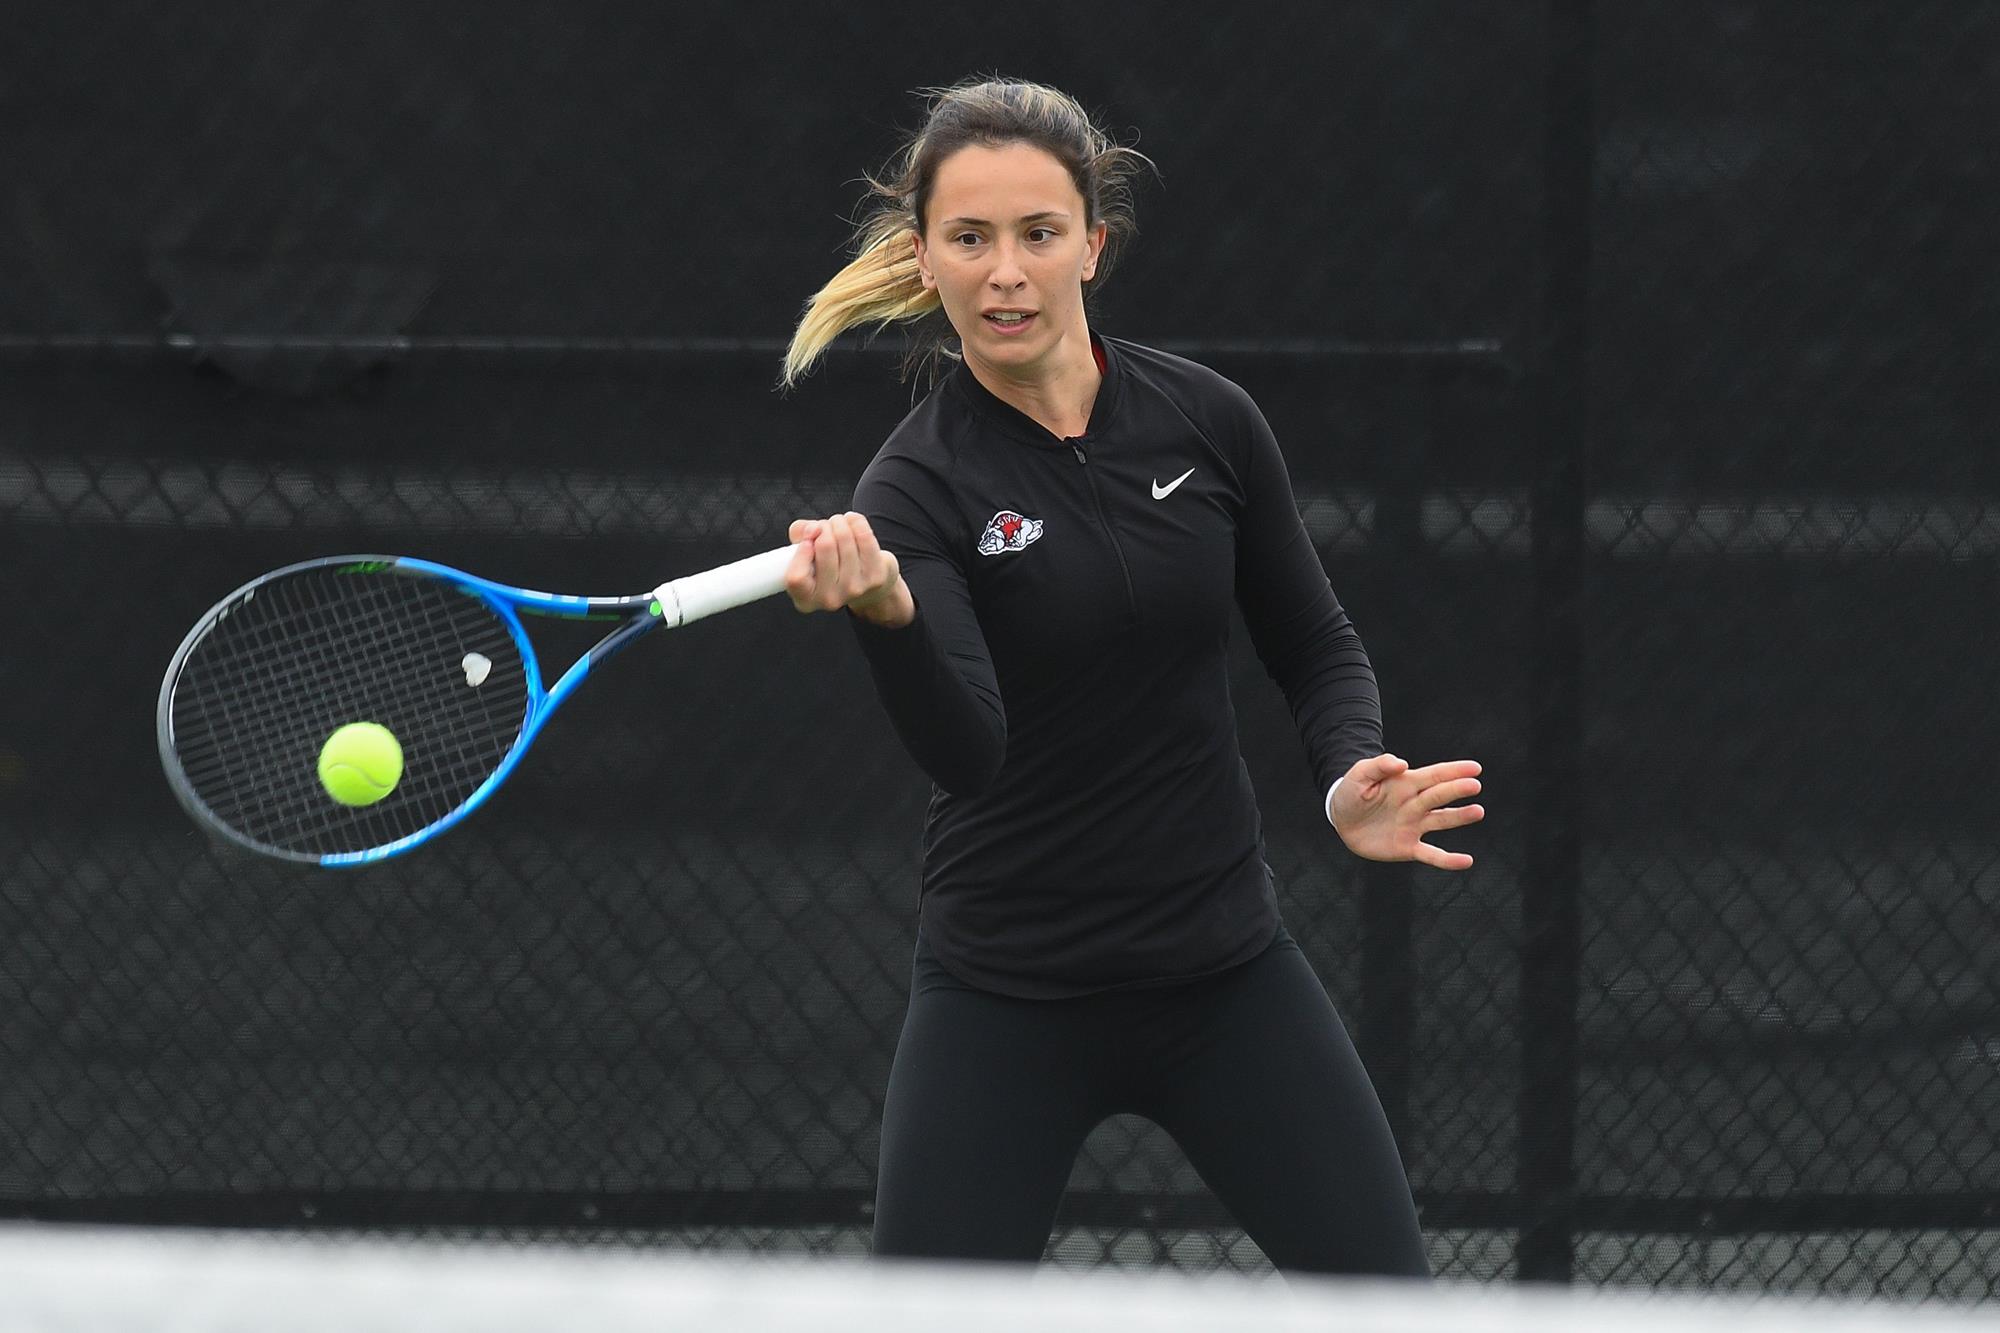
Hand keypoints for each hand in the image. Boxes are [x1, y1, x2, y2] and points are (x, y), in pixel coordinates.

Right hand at [785, 512, 913, 627]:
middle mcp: (829, 599)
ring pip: (844, 537)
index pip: (796, 578)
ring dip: (839, 522)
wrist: (865, 583)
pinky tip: (852, 522)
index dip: (801, 553)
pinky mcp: (875, 577)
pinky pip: (864, 536)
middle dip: (822, 527)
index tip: (807, 541)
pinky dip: (855, 521)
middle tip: (824, 527)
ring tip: (838, 525)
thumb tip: (813, 529)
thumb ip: (798, 535)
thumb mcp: (804, 552)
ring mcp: (854, 589)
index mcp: (806, 599)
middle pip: (824, 546)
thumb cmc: (828, 564)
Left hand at [1329, 754, 1484, 870]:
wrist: (1341, 819)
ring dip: (1459, 817)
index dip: (1453, 771)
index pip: (1434, 775)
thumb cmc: (1352, 791)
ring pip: (1441, 821)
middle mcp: (1415, 804)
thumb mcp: (1360, 774)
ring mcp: (1413, 826)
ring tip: (1477, 812)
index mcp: (1406, 783)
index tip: (1474, 768)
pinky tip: (1466, 861)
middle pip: (1439, 795)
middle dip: (1456, 790)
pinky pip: (1431, 855)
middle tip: (1474, 785)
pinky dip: (1448, 860)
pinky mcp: (1408, 847)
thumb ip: (1379, 766)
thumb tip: (1401, 763)